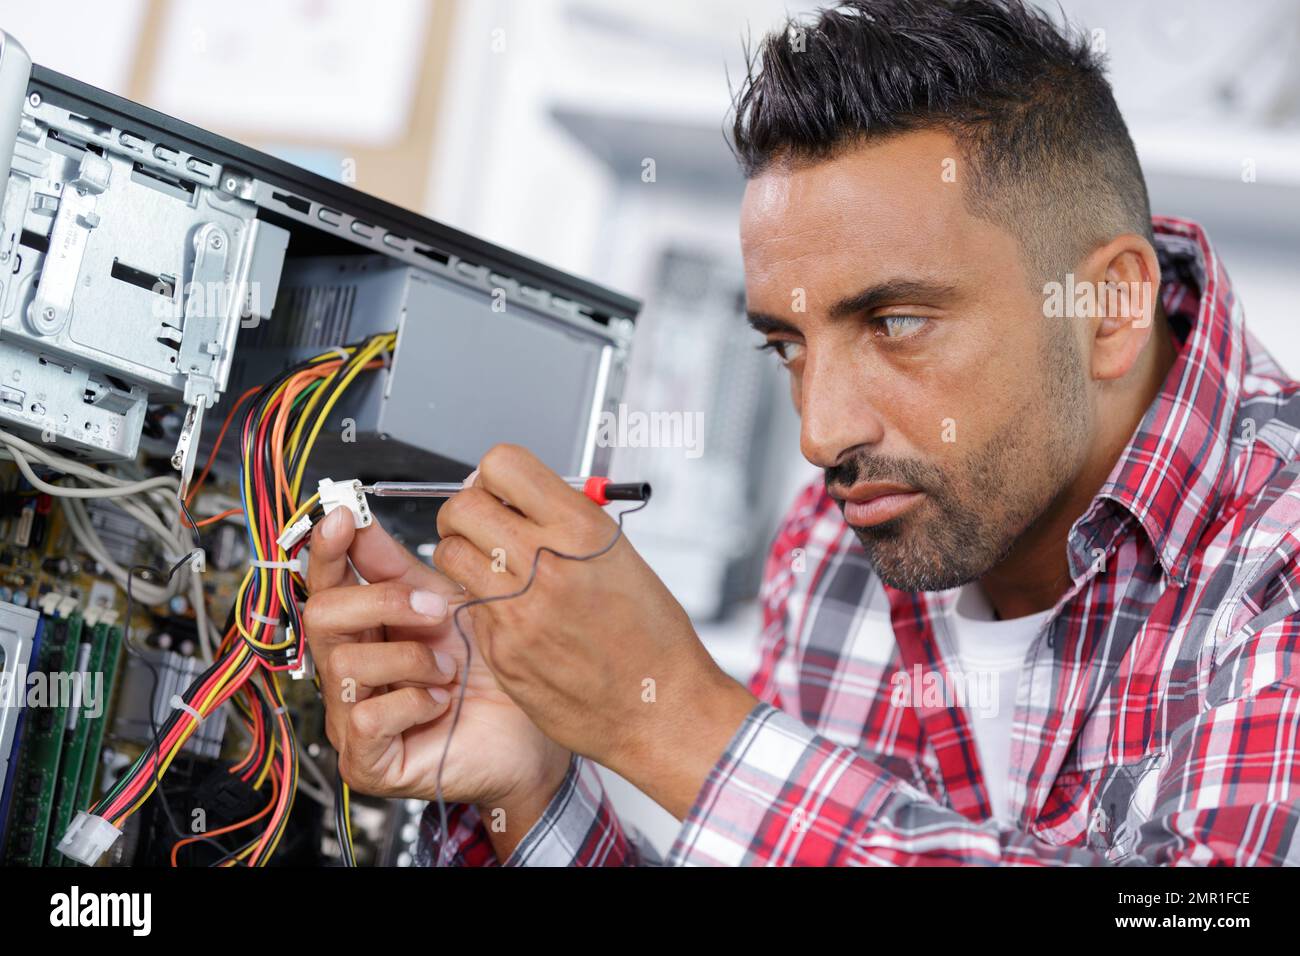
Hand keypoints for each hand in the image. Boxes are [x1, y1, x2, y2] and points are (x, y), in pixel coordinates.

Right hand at [302, 508, 570, 824]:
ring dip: (410, 659)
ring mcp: (351, 719)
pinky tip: (439, 703)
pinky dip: (412, 703)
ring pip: (344, 665)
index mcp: (365, 629)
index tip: (343, 517)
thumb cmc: (488, 676)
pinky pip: (366, 719)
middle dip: (381, 602)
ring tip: (449, 671)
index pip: (326, 582)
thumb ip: (399, 569)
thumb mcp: (446, 609)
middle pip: (321, 616)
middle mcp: (349, 672)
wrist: (529, 733)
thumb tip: (363, 519)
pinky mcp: (366, 762)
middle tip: (436, 611)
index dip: (329, 548)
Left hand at [432, 444, 757, 818]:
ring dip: (462, 554)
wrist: (658, 707)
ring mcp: (516, 607)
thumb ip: (565, 522)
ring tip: (489, 569)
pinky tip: (510, 612)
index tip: (498, 492)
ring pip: (448, 552)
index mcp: (580, 528)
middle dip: (465, 511)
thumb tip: (516, 500)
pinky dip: (479, 600)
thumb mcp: (619, 555)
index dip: (492, 476)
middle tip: (480, 527)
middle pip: (462, 506)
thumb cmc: (651, 636)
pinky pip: (466, 603)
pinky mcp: (500, 648)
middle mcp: (545, 562)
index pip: (502, 465)